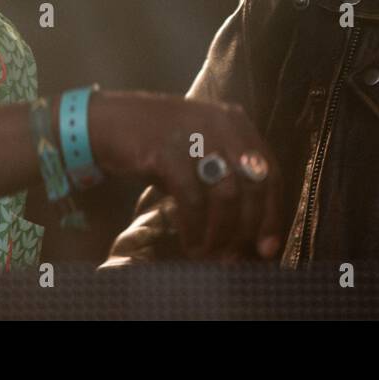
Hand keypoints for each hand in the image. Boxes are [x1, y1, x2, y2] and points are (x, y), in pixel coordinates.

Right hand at [88, 91, 282, 260]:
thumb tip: (247, 233)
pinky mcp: (168, 150)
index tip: (267, 248)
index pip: (270, 171)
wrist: (106, 123)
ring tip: (208, 254)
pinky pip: (192, 199)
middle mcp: (221, 123)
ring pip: (226, 195)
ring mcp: (195, 134)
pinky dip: (194, 227)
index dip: (272, 213)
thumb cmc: (155, 146)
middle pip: (254, 185)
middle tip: (234, 257)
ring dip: (220, 233)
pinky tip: (189, 243)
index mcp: (235, 122)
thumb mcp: (198, 153)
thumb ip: (223, 179)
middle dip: (248, 228)